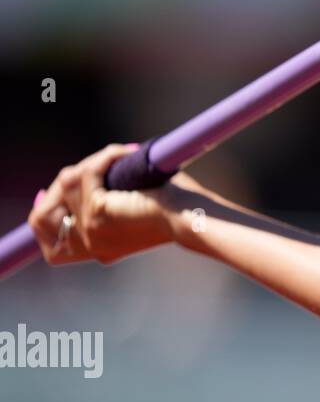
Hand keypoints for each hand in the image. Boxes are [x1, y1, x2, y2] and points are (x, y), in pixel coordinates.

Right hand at [27, 143, 206, 265]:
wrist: (195, 218)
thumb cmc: (179, 208)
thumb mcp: (135, 207)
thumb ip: (108, 197)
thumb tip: (80, 175)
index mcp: (100, 249)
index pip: (53, 250)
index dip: (42, 219)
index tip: (46, 193)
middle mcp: (90, 245)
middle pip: (41, 218)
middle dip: (59, 184)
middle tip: (92, 165)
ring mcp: (90, 231)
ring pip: (66, 184)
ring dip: (93, 162)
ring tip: (123, 156)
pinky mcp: (97, 212)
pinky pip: (87, 173)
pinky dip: (107, 156)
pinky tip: (129, 151)